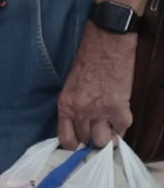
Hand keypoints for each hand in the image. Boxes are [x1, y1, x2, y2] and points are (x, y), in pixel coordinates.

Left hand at [57, 24, 135, 149]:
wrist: (107, 42)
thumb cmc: (88, 59)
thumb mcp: (71, 85)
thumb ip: (74, 106)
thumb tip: (81, 124)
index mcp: (65, 105)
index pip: (65, 139)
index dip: (75, 145)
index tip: (82, 144)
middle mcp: (80, 112)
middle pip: (86, 140)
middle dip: (93, 137)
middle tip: (100, 130)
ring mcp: (99, 111)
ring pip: (103, 141)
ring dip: (108, 136)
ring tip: (111, 127)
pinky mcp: (118, 107)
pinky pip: (122, 128)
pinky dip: (123, 125)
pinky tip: (121, 117)